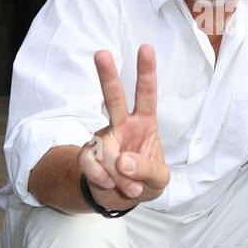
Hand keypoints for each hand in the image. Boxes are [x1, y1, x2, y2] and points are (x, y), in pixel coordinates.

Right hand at [78, 44, 169, 210]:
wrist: (122, 199)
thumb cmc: (146, 180)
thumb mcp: (159, 179)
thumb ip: (147, 170)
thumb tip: (122, 162)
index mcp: (144, 123)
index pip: (147, 95)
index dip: (147, 72)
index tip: (146, 48)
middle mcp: (122, 125)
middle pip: (113, 98)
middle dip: (107, 76)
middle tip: (101, 53)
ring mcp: (103, 138)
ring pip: (105, 148)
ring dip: (119, 174)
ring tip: (130, 187)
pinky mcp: (88, 155)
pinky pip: (90, 163)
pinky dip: (102, 178)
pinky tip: (109, 184)